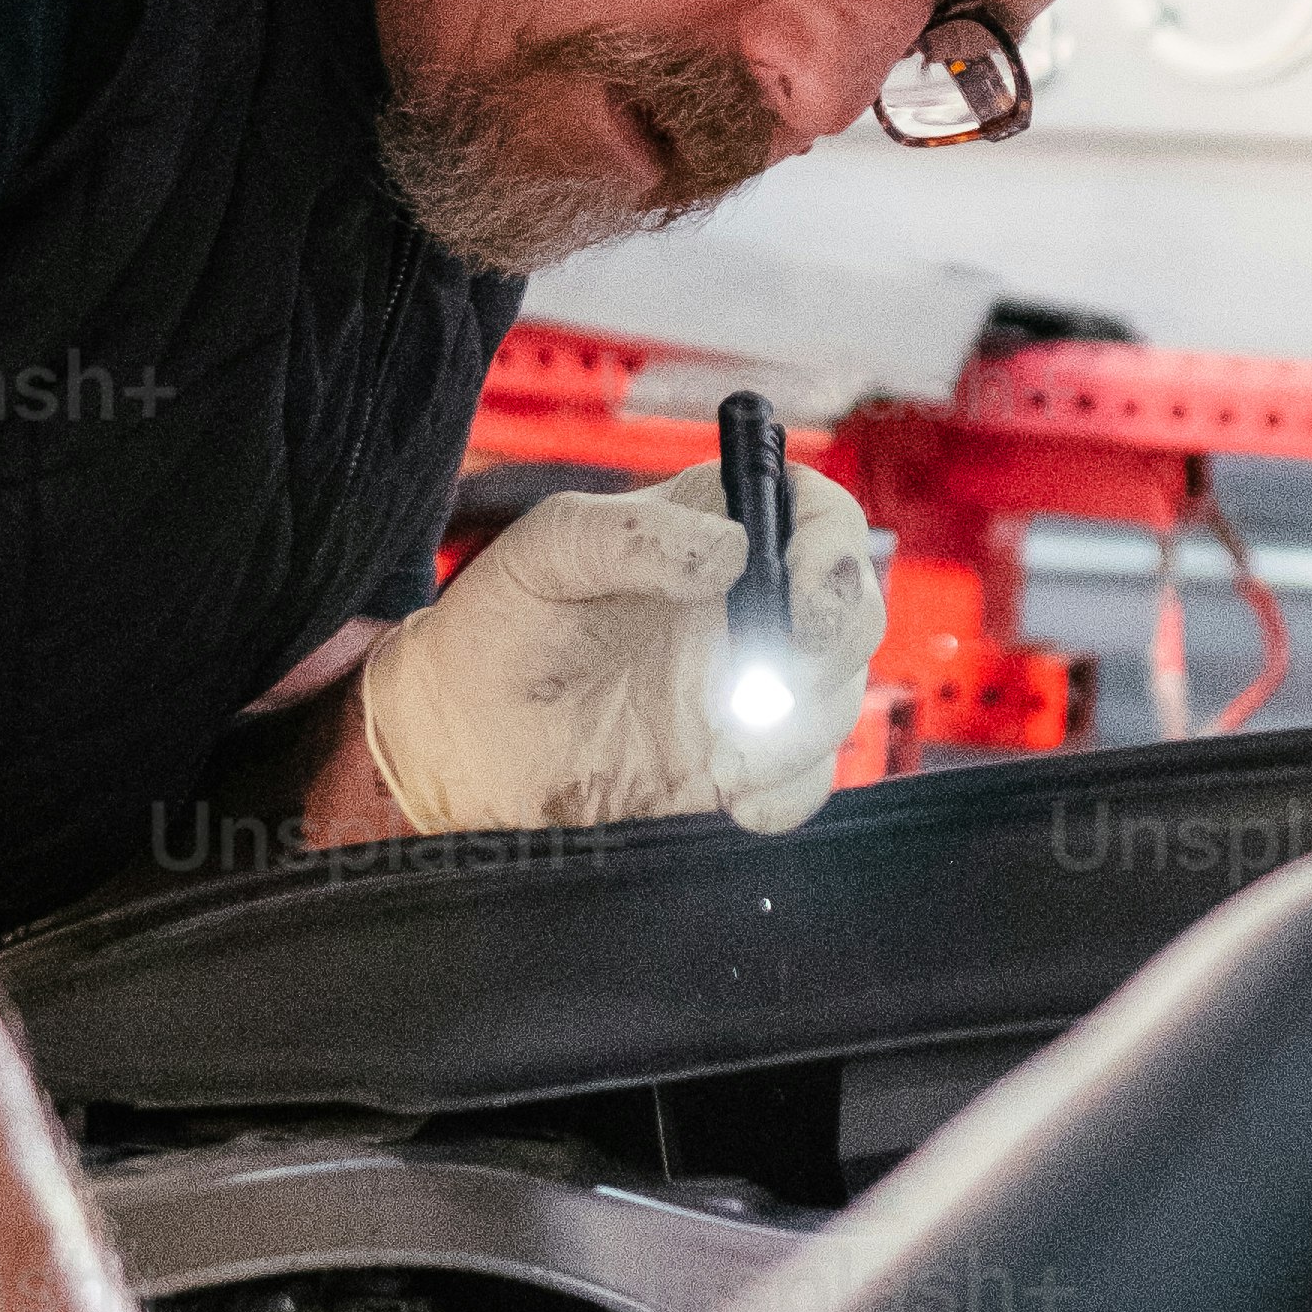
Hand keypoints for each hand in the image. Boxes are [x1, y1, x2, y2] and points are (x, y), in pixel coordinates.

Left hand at [358, 457, 885, 839]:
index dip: (833, 551)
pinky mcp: (736, 765)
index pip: (817, 519)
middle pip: (851, 611)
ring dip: (803, 726)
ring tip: (727, 745)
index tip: (801, 593)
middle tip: (773, 675)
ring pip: (837, 699)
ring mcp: (748, 688)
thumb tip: (731, 551)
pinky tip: (731, 792)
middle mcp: (748, 606)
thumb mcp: (549, 550)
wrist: (460, 735)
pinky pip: (802, 781)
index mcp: (715, 530)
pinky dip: (785, 792)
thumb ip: (635, 536)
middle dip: (834, 646)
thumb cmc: (500, 621)